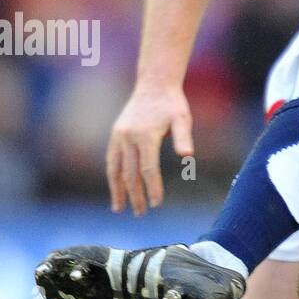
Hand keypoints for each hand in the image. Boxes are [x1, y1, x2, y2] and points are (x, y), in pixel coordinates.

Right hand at [106, 85, 193, 215]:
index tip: (156, 203)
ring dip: (117, 189)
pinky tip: (116, 187)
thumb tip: (187, 156)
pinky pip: (112, 159)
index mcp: (145, 135)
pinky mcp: (115, 135)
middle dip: (135, 195)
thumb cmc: (172, 104)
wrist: (154, 84)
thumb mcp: (182, 119)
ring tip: (119, 208)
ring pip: (115, 168)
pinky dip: (113, 175)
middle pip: (130, 173)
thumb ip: (183, 138)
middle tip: (141, 213)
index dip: (152, 187)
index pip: (148, 169)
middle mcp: (128, 137)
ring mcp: (119, 136)